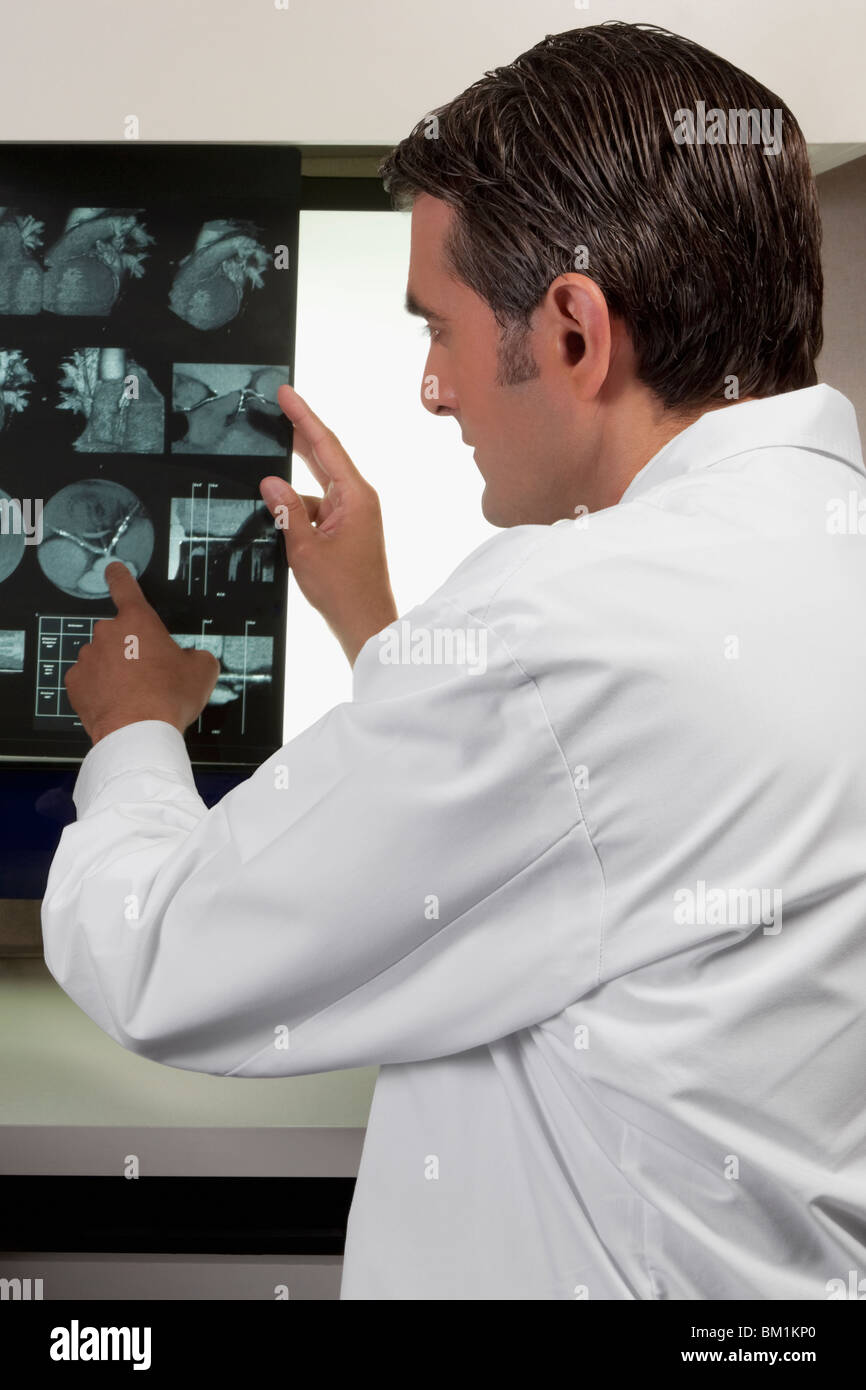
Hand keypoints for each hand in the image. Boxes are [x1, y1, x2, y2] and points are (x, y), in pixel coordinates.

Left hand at [64, 561, 220, 743]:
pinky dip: (99, 689)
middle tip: (148, 674)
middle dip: (130, 649)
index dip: (120, 576)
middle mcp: (108, 633)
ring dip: (114, 669)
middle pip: (118, 634)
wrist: (138, 732)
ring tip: (133, 694)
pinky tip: (116, 703)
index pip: (125, 588)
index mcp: (138, 621)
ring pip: (102, 657)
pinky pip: (88, 680)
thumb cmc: (168, 698)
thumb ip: (197, 656)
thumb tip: (193, 659)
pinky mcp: (75, 682)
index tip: (113, 570)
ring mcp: (88, 657)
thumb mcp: (202, 671)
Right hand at [259, 384, 397, 665]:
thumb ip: (286, 511)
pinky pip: (316, 508)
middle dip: (296, 434)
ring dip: (291, 487)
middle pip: (323, 456)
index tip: (286, 392)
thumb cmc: (344, 593)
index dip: (303, 416)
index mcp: (356, 496)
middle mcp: (358, 499)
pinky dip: (295, 510)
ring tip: (262, 485)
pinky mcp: (346, 530)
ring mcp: (353, 515)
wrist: (366, 625)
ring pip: (315, 486)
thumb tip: (271, 481)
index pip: (325, 444)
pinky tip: (274, 517)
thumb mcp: (305, 550)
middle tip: (272, 408)